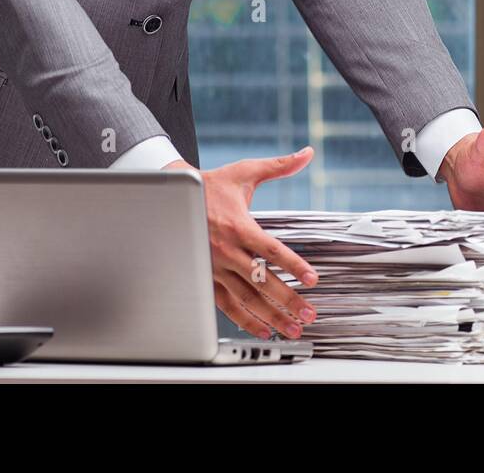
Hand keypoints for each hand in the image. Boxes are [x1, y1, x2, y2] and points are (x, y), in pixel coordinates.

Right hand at [164, 150, 318, 339]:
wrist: (172, 197)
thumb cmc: (212, 185)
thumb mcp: (245, 172)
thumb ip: (279, 165)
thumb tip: (307, 153)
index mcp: (238, 226)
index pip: (271, 250)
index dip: (293, 266)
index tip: (312, 279)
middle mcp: (226, 250)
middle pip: (262, 281)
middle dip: (287, 300)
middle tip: (309, 314)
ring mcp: (214, 268)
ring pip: (245, 298)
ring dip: (270, 316)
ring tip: (293, 328)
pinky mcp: (205, 279)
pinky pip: (226, 305)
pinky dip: (245, 320)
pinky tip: (263, 329)